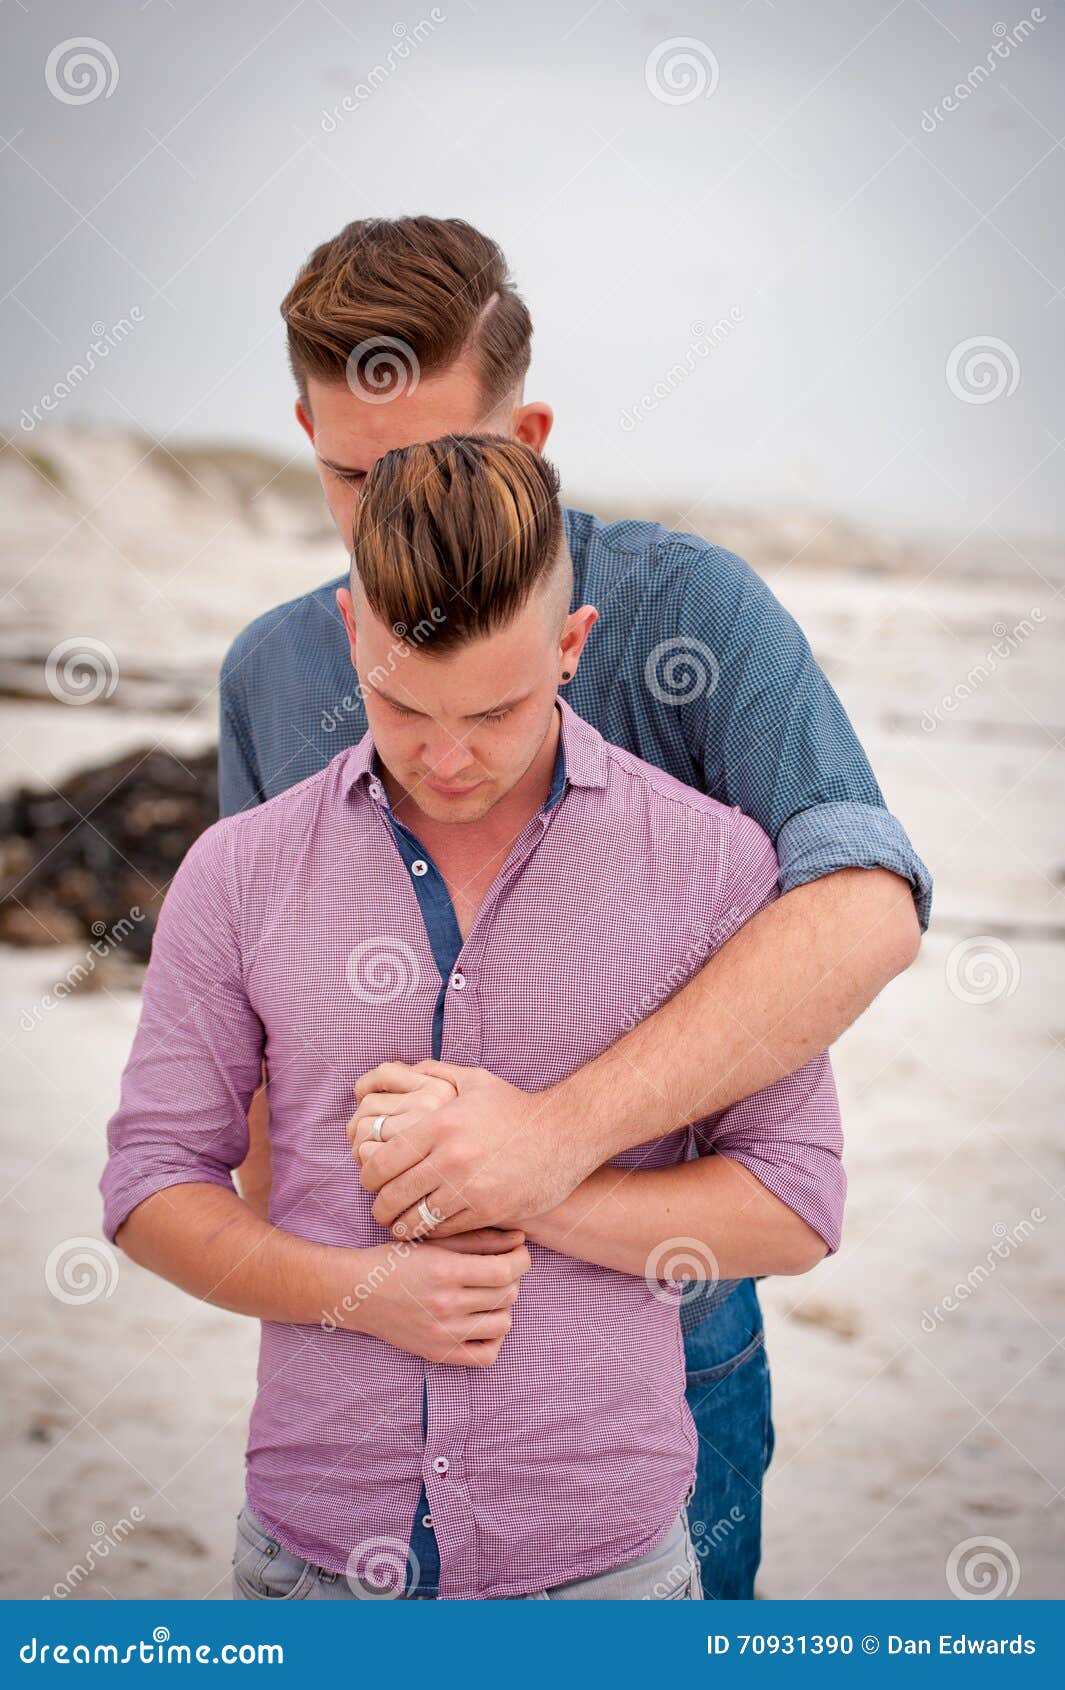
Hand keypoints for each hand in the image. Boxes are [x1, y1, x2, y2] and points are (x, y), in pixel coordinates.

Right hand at [336, 1229, 530, 1366]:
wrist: (358, 1293)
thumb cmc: (397, 1261)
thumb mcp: (435, 1241)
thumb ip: (480, 1240)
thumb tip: (521, 1240)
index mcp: (445, 1271)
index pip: (505, 1271)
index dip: (521, 1261)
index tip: (518, 1254)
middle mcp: (445, 1305)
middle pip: (507, 1295)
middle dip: (511, 1279)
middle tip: (498, 1270)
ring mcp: (442, 1334)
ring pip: (502, 1324)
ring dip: (502, 1307)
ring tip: (487, 1295)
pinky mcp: (438, 1353)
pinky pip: (486, 1356)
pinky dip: (492, 1339)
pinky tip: (481, 1322)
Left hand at [351, 1059, 592, 1238]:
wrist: (564, 1133)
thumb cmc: (515, 1108)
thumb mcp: (476, 1081)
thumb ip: (436, 1073)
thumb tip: (405, 1069)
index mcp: (439, 1125)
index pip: (382, 1161)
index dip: (368, 1177)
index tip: (370, 1182)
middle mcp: (450, 1158)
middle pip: (393, 1195)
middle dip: (380, 1206)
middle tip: (380, 1209)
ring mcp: (469, 1188)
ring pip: (416, 1219)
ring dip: (403, 1225)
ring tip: (400, 1224)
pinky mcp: (488, 1211)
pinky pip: (445, 1230)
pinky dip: (433, 1232)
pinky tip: (431, 1227)